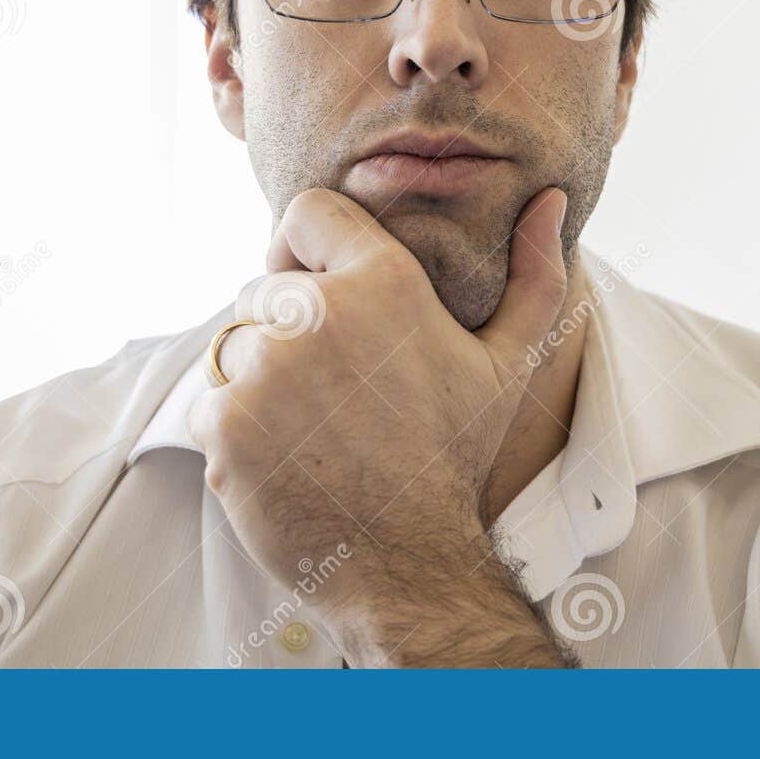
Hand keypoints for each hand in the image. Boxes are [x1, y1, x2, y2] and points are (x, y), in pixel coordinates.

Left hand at [187, 184, 570, 662]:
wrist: (407, 562)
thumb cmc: (455, 456)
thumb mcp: (508, 363)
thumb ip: (533, 274)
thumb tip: (548, 198)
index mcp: (383, 283)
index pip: (307, 212)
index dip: (310, 246)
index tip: (324, 288)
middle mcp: (314, 314)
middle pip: (266, 284)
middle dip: (288, 323)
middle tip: (332, 383)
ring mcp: (263, 369)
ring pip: (236, 342)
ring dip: (260, 374)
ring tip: (311, 421)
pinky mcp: (222, 422)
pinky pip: (211, 398)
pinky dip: (237, 425)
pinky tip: (286, 454)